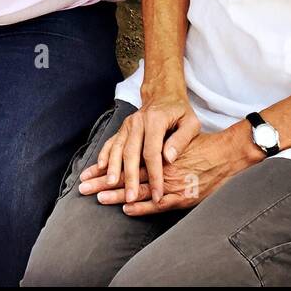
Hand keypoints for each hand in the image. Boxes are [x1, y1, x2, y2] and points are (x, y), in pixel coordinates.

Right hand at [77, 90, 200, 203]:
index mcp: (156, 121)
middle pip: (131, 153)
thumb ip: (181, 140)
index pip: (153, 153)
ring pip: (118, 148)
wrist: (164, 93)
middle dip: (130, 177)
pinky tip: (99, 167)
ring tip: (110, 185)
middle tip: (131, 197)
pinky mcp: (122, 127)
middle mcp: (138, 122)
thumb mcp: (191, 122)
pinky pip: (111, 142)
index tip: (158, 194)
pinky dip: (104, 154)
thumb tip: (169, 159)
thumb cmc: (180, 111)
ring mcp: (128, 124)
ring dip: (113, 167)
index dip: (155, 175)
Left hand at [86, 124, 257, 216]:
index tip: (88, 174)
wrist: (225, 156)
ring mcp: (170, 185)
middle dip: (103, 183)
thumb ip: (157, 148)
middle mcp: (160, 169)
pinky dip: (142, 207)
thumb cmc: (200, 147)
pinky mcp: (181, 197)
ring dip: (118, 195)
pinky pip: (158, 204)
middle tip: (83, 189)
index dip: (105, 170)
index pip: (124, 163)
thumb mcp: (172, 140)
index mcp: (155, 154)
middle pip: (126, 177)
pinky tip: (127, 209)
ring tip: (99, 198)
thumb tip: (134, 152)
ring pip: (139, 191)